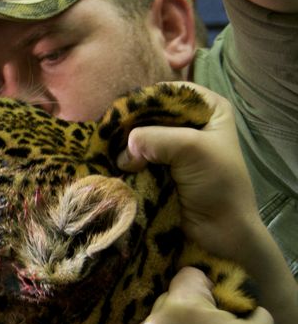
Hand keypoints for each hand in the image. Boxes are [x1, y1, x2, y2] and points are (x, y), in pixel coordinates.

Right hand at [117, 83, 261, 263]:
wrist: (219, 232)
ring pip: (137, 135)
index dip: (144, 100)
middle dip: (129, 124)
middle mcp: (188, 122)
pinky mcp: (156, 167)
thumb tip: (123, 149)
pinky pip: (132, 156)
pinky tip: (109, 163)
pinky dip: (121, 160)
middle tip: (107, 135)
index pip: (168, 91)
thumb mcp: (193, 150)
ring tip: (105, 151)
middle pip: (148, 112)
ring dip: (122, 145)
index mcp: (208, 107)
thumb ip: (156, 138)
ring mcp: (171, 146)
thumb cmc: (218, 185)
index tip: (121, 115)